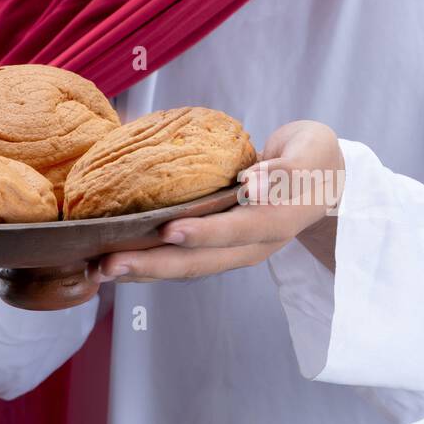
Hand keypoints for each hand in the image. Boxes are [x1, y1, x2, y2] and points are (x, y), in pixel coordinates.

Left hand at [88, 120, 344, 289]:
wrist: (322, 180)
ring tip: (100, 269)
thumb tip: (255, 184)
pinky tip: (115, 258)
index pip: (237, 231)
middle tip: (109, 265)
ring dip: (143, 270)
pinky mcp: (216, 246)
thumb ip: (287, 169)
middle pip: (201, 262)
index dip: (204, 234)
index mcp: (276, 223)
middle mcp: (250, 245)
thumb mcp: (312, 153)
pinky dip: (148, 261)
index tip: (169, 231)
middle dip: (154, 266)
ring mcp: (231, 250)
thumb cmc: (315, 159)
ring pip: (185, 267)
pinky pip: (179, 259)